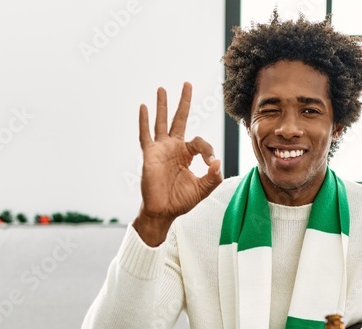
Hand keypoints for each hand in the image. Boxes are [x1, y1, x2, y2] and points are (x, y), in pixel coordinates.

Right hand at [134, 82, 222, 245]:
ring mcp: (160, 149)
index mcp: (187, 154)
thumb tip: (217, 161)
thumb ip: (213, 177)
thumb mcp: (203, 189)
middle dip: (184, 102)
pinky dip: (144, 121)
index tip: (211, 163)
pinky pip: (146, 135)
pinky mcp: (149, 155)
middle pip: (180, 119)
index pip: (200, 141)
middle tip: (187, 83)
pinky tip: (144, 107)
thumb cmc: (180, 201)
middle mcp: (173, 148)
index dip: (208, 149)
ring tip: (162, 89)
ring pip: (162, 122)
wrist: (163, 212)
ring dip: (163, 105)